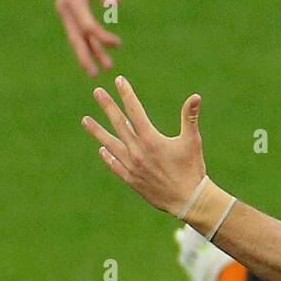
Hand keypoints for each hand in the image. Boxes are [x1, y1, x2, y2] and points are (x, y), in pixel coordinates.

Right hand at [56, 0, 121, 75]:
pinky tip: (102, 54)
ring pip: (79, 37)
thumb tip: (115, 3)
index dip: (102, 37)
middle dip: (86, 56)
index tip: (118, 44)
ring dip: (92, 52)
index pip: (87, 25)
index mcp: (72, 0)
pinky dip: (91, 42)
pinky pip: (82, 32)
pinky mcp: (73, 13)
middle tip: (95, 74)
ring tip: (106, 68)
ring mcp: (68, 12)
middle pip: (76, 37)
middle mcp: (66, 9)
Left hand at [82, 76, 205, 214]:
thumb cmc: (192, 168)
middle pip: (118, 124)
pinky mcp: (131, 180)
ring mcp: (131, 166)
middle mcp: (137, 151)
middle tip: (97, 92)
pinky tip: (102, 149)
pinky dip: (107, 156)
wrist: (187, 200)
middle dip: (108, 106)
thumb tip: (195, 96)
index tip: (119, 80)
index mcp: (151, 140)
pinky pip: (115, 165)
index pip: (135, 111)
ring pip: (110, 144)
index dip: (127, 94)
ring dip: (97, 131)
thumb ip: (190, 117)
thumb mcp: (192, 141)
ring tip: (85, 120)